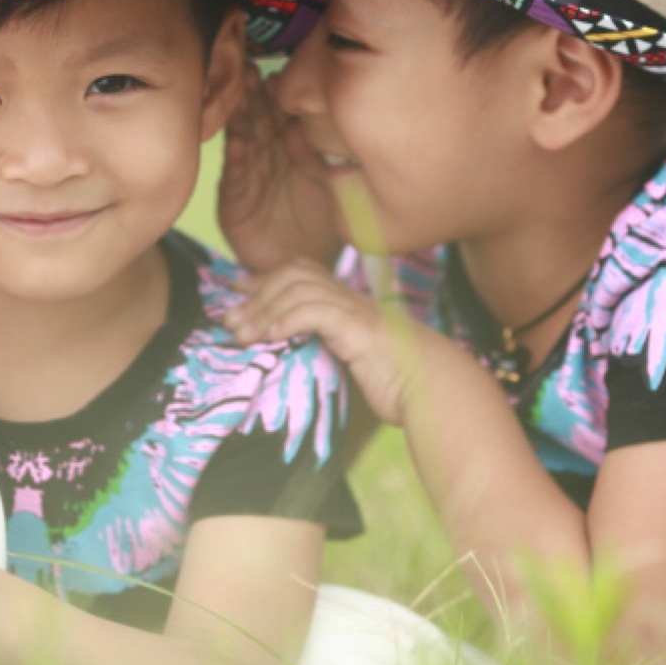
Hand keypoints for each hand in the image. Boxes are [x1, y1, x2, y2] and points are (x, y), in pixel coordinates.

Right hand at [218, 64, 343, 273]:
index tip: (277, 71)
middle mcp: (266, 159)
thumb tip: (315, 114)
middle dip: (252, 97)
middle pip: (258, 122)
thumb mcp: (329, 183)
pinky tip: (238, 144)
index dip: (277, 94)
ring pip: (243, 143)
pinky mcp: (235, 205)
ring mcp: (249, 180)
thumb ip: (319, 152)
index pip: (281, 115)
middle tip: (247, 69)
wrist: (304, 268)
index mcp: (289, 150)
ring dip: (240, 120)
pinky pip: (236, 180)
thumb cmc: (321, 225)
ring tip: (238, 97)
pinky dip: (238, 162)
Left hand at [225, 259, 425, 425]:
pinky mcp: (359, 328)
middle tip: (229, 318)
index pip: (299, 273)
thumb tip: (293, 362)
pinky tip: (269, 336)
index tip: (234, 291)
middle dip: (256, 292)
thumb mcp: (354, 365)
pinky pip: (315, 311)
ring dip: (263, 309)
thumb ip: (327, 353)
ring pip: (299, 288)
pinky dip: (287, 319)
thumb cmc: (399, 385)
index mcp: (348, 303)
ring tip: (241, 333)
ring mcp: (356, 310)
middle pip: (294, 273)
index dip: (264, 278)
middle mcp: (350, 299)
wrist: (437, 392)